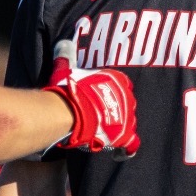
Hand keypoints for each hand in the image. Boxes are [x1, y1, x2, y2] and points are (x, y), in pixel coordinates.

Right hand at [45, 41, 139, 156]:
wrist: (72, 112)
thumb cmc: (68, 90)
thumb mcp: (66, 71)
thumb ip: (66, 58)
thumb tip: (63, 43)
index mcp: (116, 80)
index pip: (121, 84)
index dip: (111, 92)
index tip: (100, 98)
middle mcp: (127, 97)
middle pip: (125, 104)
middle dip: (115, 110)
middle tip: (99, 117)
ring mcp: (128, 116)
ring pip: (128, 123)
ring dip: (118, 127)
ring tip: (102, 132)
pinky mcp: (124, 135)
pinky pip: (132, 144)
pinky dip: (127, 149)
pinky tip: (119, 152)